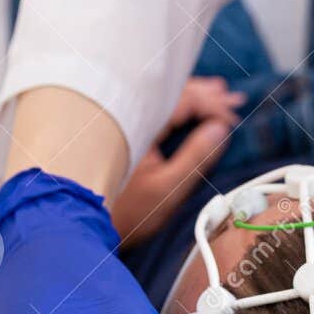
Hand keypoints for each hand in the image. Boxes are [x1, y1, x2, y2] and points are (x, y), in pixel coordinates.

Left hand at [110, 78, 242, 244]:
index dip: (211, 105)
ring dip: (191, 97)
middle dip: (204, 94)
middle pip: (171, 93)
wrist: (80, 220)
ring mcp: (123, 122)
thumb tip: (220, 130)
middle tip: (233, 98)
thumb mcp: (167, 188)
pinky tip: (187, 110)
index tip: (232, 117)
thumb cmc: (122, 210)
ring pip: (161, 98)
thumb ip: (195, 158)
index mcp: (140, 124)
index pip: (182, 100)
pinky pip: (152, 109)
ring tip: (216, 94)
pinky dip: (173, 107)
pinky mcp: (120, 132)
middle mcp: (129, 115)